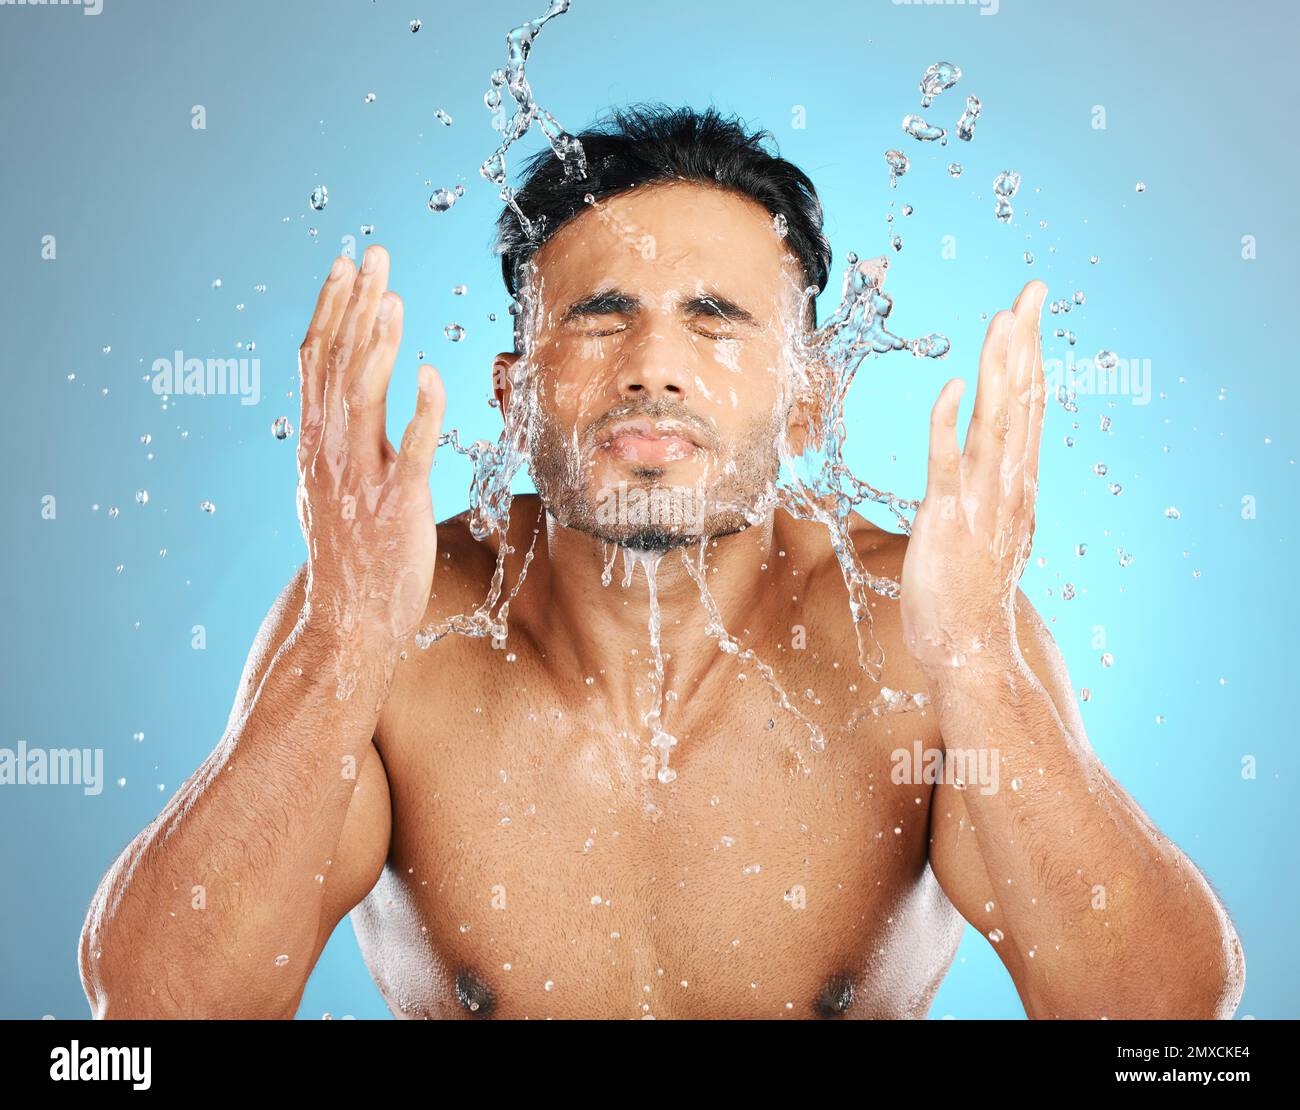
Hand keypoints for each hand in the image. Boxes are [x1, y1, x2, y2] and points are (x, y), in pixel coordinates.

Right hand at [295, 245, 446, 651]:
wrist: (348, 618)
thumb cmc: (347, 554)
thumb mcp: (325, 488)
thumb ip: (334, 442)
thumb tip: (336, 404)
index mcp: (315, 443)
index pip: (316, 361)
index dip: (332, 309)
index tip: (346, 266)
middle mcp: (330, 452)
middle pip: (337, 363)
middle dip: (355, 305)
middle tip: (373, 255)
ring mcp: (360, 477)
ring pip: (364, 395)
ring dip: (379, 342)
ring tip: (394, 296)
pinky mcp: (396, 503)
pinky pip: (411, 447)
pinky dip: (420, 408)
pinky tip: (433, 373)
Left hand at [899, 280, 1046, 675]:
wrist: (971, 646)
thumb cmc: (971, 592)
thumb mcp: (991, 530)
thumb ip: (992, 492)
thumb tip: (987, 467)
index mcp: (1018, 482)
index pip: (1030, 405)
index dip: (1030, 356)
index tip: (1029, 312)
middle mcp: (1009, 484)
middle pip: (1023, 400)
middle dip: (1024, 343)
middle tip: (1030, 291)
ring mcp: (982, 499)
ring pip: (996, 421)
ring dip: (999, 369)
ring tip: (1002, 320)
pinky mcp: (948, 517)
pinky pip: (948, 461)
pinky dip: (949, 422)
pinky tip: (951, 387)